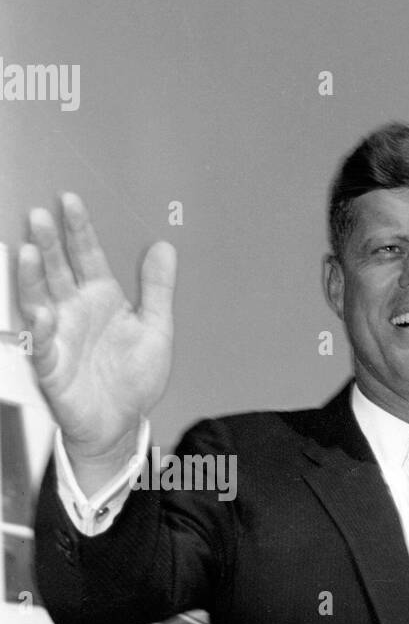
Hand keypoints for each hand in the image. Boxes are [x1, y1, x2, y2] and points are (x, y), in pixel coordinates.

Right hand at [18, 193, 175, 460]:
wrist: (122, 422)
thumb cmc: (133, 379)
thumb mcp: (156, 329)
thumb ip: (158, 289)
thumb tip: (165, 249)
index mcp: (102, 298)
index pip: (87, 256)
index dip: (79, 229)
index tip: (70, 201)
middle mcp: (76, 311)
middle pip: (58, 270)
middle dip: (48, 243)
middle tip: (41, 216)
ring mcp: (61, 335)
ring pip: (40, 299)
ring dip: (32, 276)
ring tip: (28, 252)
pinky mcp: (53, 365)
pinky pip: (43, 345)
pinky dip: (43, 329)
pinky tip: (43, 314)